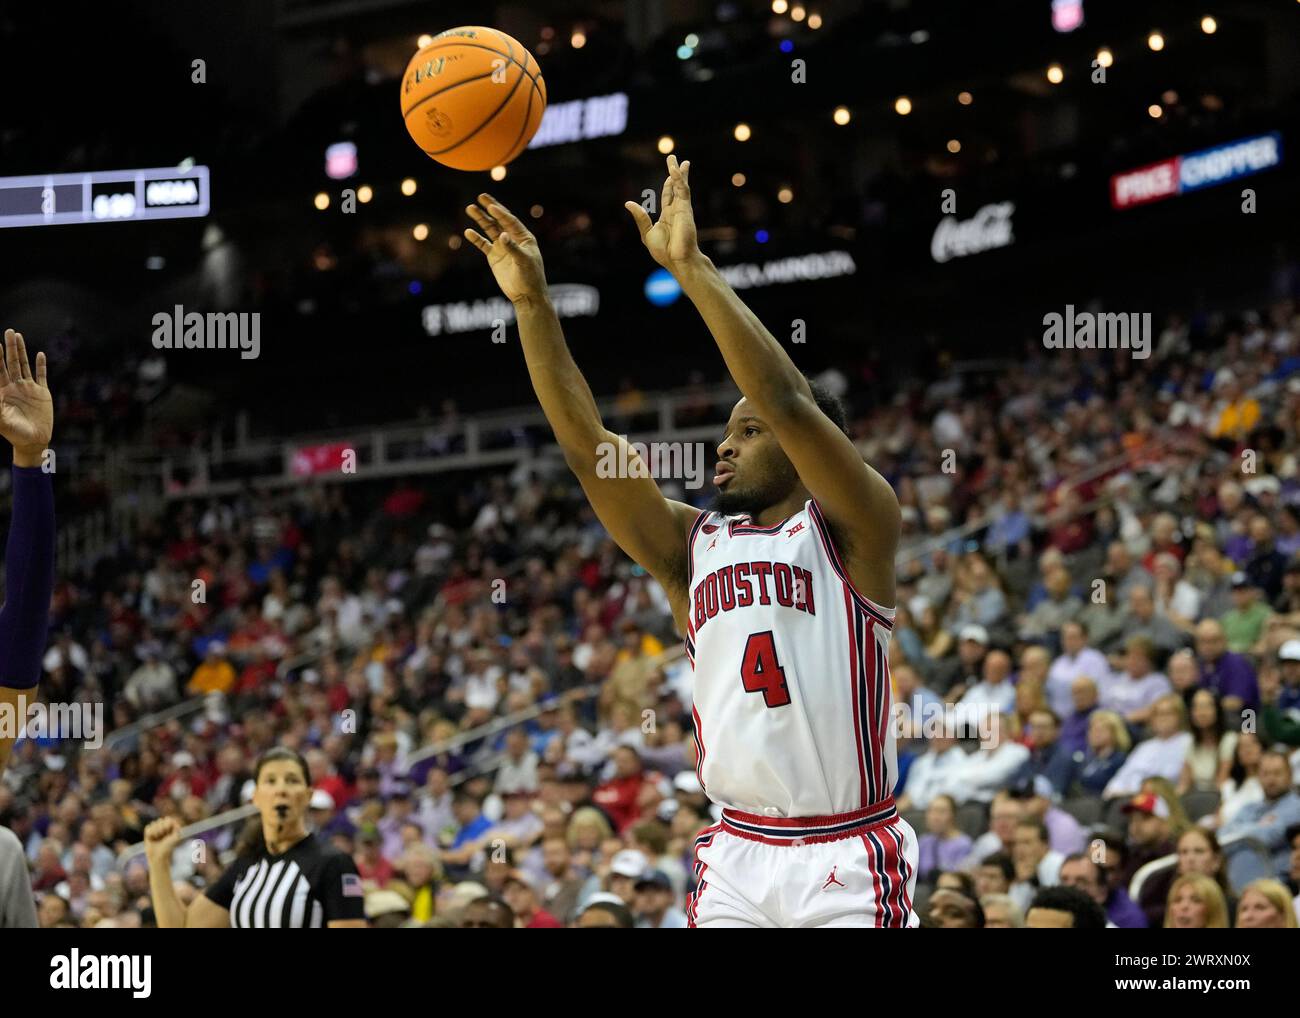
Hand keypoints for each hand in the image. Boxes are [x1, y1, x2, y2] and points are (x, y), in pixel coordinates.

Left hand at [0, 329, 50, 465]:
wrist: (33, 441)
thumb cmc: (14, 433)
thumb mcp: (1, 420)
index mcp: (4, 391)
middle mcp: (15, 387)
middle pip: (11, 362)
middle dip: (9, 347)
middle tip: (8, 331)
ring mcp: (29, 389)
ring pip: (24, 365)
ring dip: (21, 351)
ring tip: (18, 336)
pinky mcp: (42, 394)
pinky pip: (42, 376)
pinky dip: (41, 365)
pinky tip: (39, 354)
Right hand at [143, 816, 183, 865]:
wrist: (158, 856)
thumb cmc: (168, 848)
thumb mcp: (176, 837)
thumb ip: (177, 827)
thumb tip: (173, 820)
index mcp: (172, 826)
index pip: (168, 819)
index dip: (166, 826)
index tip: (168, 833)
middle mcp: (164, 826)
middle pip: (160, 820)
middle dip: (160, 829)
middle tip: (162, 837)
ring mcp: (156, 829)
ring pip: (153, 823)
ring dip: (155, 832)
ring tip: (157, 838)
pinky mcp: (149, 832)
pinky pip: (148, 827)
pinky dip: (149, 833)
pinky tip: (151, 839)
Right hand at [463, 194, 548, 304]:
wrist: (526, 295)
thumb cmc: (531, 278)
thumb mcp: (524, 262)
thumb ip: (513, 248)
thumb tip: (502, 235)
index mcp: (524, 237)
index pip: (510, 221)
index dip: (501, 213)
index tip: (491, 206)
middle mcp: (513, 239)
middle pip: (499, 221)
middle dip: (490, 208)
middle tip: (480, 196)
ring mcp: (502, 247)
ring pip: (490, 229)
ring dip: (480, 219)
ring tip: (470, 208)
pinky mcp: (494, 256)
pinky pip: (483, 244)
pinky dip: (476, 238)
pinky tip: (468, 231)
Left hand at [625, 154, 702, 273]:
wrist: (676, 259)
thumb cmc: (664, 251)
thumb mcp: (646, 233)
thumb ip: (640, 217)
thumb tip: (628, 203)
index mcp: (667, 216)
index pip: (667, 195)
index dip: (668, 184)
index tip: (670, 173)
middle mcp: (676, 210)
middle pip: (676, 186)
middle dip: (675, 172)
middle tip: (674, 158)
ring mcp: (682, 208)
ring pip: (680, 186)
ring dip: (679, 172)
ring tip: (677, 159)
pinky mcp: (686, 208)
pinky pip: (683, 190)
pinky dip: (679, 179)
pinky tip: (675, 170)